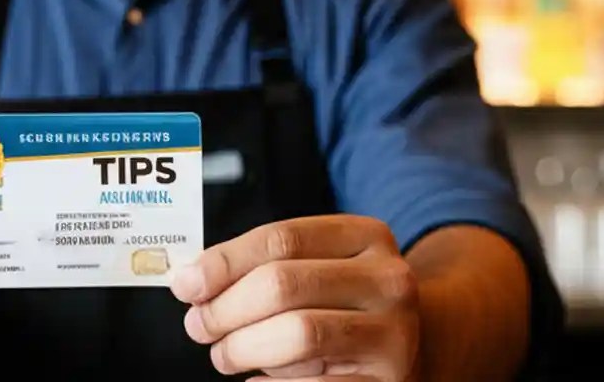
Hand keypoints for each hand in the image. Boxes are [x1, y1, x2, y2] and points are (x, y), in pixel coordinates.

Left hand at [170, 215, 418, 381]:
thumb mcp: (319, 267)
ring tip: (225, 354)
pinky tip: (258, 380)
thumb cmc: (347, 301)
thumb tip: (193, 280)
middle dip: (226, 309)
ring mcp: (395, 334)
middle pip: (283, 284)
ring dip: (244, 348)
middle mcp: (389, 280)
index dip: (223, 262)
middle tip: (199, 325)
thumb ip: (262, 264)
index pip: (280, 238)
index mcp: (366, 237)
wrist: (416, 344)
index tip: (186, 284)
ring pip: (298, 334)